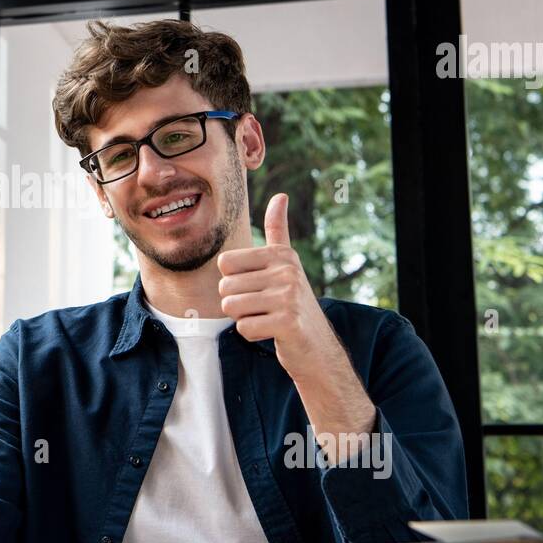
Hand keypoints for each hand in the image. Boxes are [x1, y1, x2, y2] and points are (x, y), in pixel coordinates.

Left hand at [217, 192, 340, 384]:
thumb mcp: (286, 264)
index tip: (257, 288)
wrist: (317, 347)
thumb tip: (280, 196)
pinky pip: (244, 328)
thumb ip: (278, 231)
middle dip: (237, 304)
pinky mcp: (287, 322)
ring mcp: (289, 296)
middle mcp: (287, 271)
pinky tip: (273, 332)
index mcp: (281, 255)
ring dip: (244, 319)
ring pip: (231, 308)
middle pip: (225, 287)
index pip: (225, 263)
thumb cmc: (293, 304)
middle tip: (264, 309)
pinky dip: (253, 335)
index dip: (233, 281)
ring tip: (267, 318)